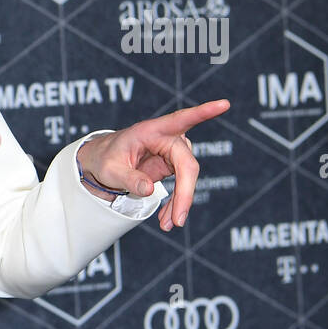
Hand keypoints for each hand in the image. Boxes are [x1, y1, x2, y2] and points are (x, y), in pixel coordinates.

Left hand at [76, 99, 229, 230]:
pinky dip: (176, 203)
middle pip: (187, 165)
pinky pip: (182, 186)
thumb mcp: (109, 170)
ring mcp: (173, 152)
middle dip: (184, 193)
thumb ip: (128, 178)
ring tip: (168, 224)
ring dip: (180, 202)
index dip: (203, 112)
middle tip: (177, 220)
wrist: (103, 163)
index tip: (223, 104)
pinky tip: (167, 219)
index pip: (180, 119)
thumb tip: (149, 189)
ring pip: (187, 178)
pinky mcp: (173, 165)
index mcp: (150, 130)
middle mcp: (166, 138)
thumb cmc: (105, 159)